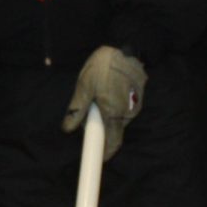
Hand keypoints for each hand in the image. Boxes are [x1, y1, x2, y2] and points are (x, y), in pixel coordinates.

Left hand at [63, 45, 146, 160]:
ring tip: (98, 94)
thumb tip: (68, 128)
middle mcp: (127, 113)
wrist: (127, 47)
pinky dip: (115, 106)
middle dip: (102, 128)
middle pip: (114, 130)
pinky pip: (124, 108)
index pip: (112, 143)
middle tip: (90, 113)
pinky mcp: (138, 97)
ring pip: (119, 118)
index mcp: (113, 113)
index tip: (99, 159)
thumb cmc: (104, 66)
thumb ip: (77, 110)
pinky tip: (108, 90)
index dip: (106, 153)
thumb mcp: (84, 86)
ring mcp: (135, 105)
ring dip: (108, 114)